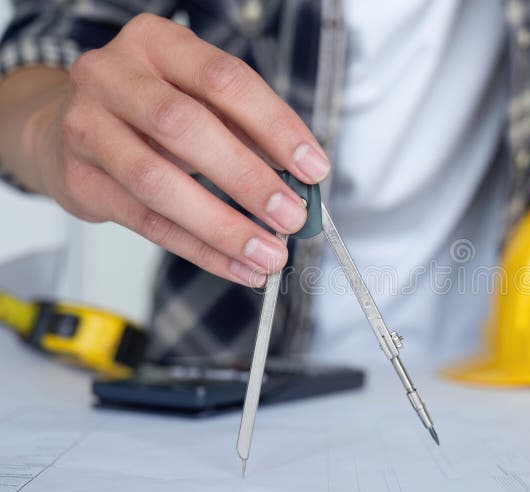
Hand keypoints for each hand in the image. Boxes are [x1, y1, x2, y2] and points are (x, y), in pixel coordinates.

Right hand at [30, 14, 329, 286]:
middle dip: (247, 178)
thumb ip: (246, 130)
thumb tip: (300, 181)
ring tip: (269, 253)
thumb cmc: (152, 109)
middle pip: (184, 127)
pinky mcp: (79, 180)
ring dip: (224, 227)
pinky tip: (237, 266)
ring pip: (159, 183)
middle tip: (291, 216)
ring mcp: (86, 127)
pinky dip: (200, 250)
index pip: (224, 79)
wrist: (70, 124)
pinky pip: (147, 224)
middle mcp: (111, 76)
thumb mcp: (198, 99)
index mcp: (155, 42)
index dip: (274, 126)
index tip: (312, 167)